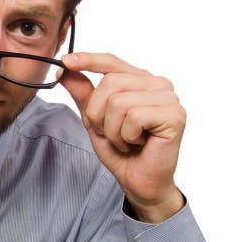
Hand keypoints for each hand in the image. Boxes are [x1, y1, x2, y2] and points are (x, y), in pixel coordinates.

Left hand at [59, 52, 185, 222]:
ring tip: (124, 140)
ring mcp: (169, 99)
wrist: (139, 181)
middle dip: (97, 112)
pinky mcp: (175, 116)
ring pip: (119, 101)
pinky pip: (133, 117)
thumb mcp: (94, 119)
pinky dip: (126, 135)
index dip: (88, 60)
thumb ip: (83, 93)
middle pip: (110, 83)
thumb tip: (66, 70)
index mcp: (140, 80)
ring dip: (112, 128)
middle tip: (108, 131)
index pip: (111, 61)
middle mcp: (158, 84)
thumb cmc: (121, 150)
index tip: (66, 61)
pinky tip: (138, 143)